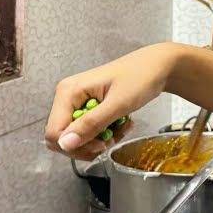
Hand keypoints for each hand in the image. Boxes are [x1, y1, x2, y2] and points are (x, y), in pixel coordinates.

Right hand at [44, 42, 177, 159]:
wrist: (157, 67)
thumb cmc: (140, 78)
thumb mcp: (118, 103)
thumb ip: (91, 124)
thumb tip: (64, 144)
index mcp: (68, 92)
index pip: (54, 133)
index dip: (76, 146)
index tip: (102, 144)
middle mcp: (67, 97)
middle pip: (64, 139)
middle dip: (89, 144)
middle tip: (113, 137)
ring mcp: (77, 103)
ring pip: (78, 138)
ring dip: (100, 140)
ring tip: (121, 127)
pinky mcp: (88, 108)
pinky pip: (89, 132)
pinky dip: (105, 134)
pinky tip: (120, 124)